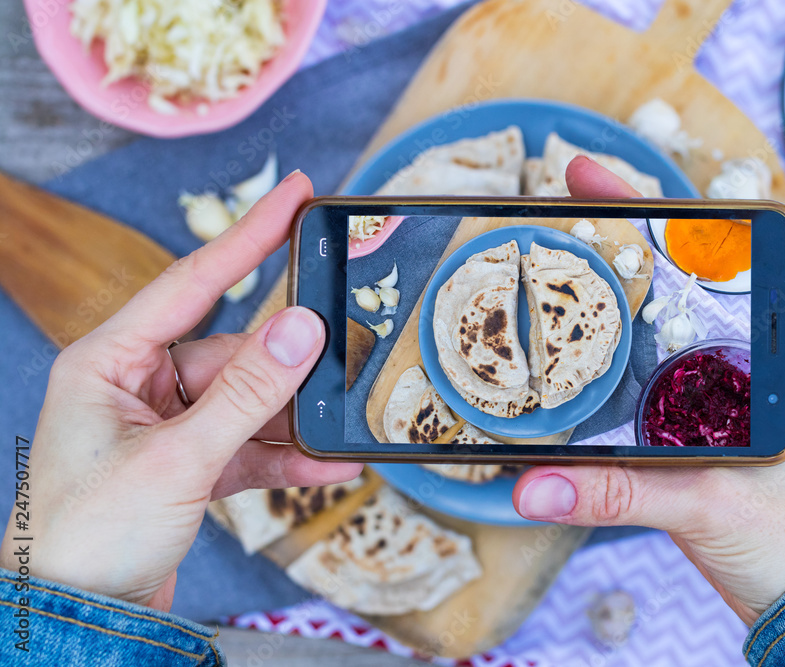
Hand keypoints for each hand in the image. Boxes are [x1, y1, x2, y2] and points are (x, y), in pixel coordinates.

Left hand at [1, 172, 361, 610]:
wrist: (76, 620)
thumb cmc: (88, 538)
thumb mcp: (178, 458)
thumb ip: (248, 392)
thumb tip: (302, 328)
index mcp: (110, 362)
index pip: (192, 281)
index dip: (250, 236)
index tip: (296, 196)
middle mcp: (137, 386)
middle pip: (233, 354)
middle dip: (288, 369)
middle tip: (343, 353)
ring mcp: (165, 427)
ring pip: (248, 402)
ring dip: (294, 421)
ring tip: (341, 430)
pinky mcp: (188, 465)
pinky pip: (249, 446)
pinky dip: (287, 456)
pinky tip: (329, 464)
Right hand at [514, 156, 784, 624]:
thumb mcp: (706, 502)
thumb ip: (620, 490)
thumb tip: (531, 486)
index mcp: (743, 357)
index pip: (690, 264)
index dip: (637, 215)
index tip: (583, 175)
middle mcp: (712, 369)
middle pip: (646, 296)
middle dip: (590, 252)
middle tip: (530, 216)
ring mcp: (687, 406)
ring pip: (623, 346)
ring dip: (575, 317)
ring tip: (518, 282)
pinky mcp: (667, 445)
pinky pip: (610, 400)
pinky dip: (572, 383)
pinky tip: (537, 375)